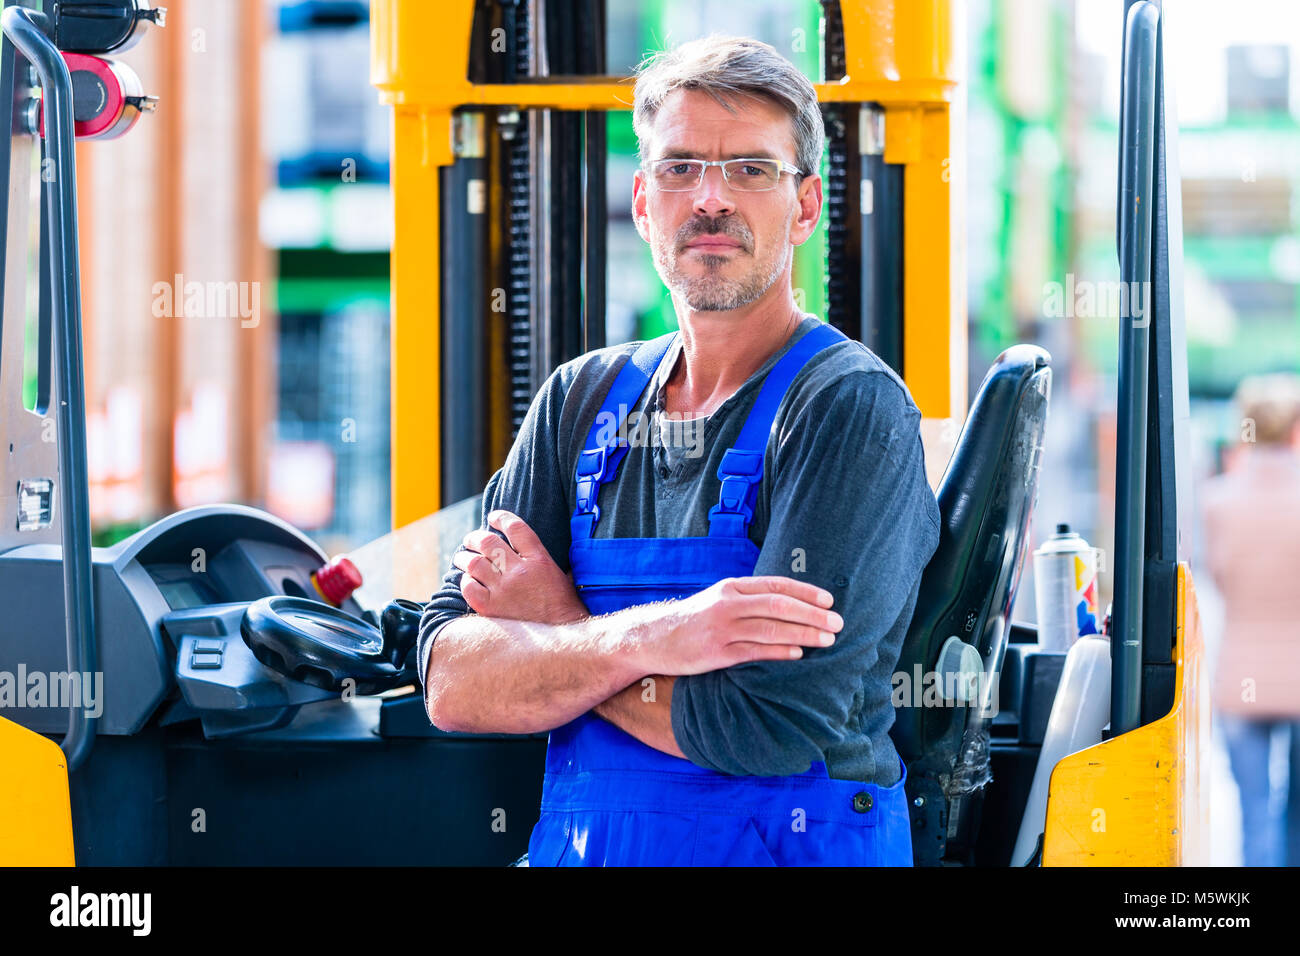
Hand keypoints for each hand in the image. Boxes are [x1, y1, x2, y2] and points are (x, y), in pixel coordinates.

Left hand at [454, 510, 589, 624]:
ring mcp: (503, 591)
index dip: (501, 518)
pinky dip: (465, 581)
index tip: (493, 517)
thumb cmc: (565, 609)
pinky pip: (469, 588)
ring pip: (474, 563)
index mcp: (540, 561)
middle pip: (488, 542)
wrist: (561, 640)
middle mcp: (519, 572)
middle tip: (470, 539)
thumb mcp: (565, 577)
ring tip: (462, 558)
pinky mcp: (491, 609)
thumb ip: (549, 561)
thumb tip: (545, 548)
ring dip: (464, 557)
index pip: (516, 528)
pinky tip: (468, 581)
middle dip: (475, 537)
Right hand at [630, 576, 842, 675]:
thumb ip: (749, 600)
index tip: (829, 601)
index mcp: (732, 588)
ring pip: (770, 629)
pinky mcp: (716, 653)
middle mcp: (728, 604)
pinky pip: (753, 652)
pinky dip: (778, 652)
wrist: (653, 638)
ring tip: (827, 639)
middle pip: (778, 605)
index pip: (776, 585)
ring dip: (803, 633)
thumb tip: (790, 605)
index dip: (805, 592)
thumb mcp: (719, 600)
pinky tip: (797, 654)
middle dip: (812, 614)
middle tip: (837, 623)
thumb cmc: (694, 620)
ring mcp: (722, 629)